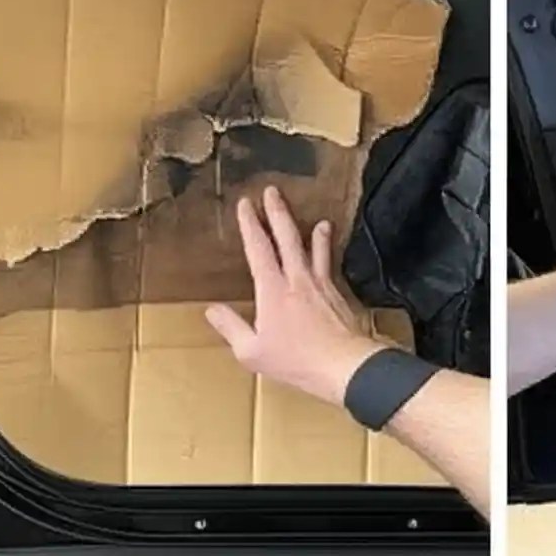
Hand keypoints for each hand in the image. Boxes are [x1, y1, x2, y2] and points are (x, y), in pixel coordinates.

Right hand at [205, 186, 384, 407]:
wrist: (344, 365)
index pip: (258, 248)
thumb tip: (211, 310)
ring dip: (311, 231)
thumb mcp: (252, 351)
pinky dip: (327, 250)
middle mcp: (297, 280)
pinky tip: (329, 246)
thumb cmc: (296, 361)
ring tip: (315, 219)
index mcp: (272, 290)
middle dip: (277, 212)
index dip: (250, 224)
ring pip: (313, 248)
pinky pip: (329, 264)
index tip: (244, 204)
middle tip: (272, 191)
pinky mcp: (337, 294)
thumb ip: (231, 327)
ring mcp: (320, 285)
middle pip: (286, 238)